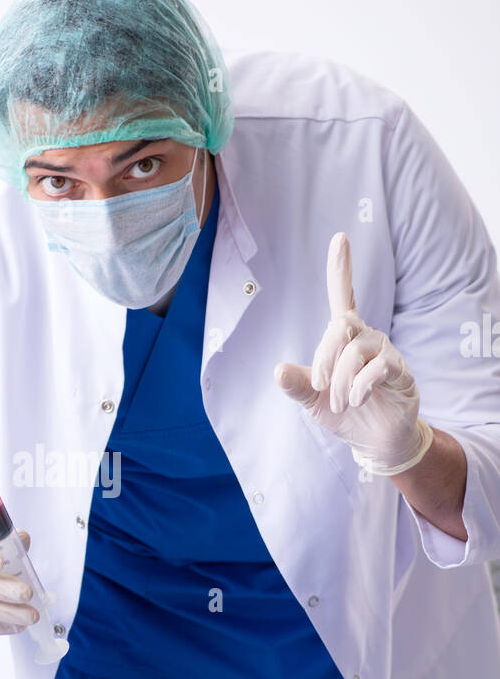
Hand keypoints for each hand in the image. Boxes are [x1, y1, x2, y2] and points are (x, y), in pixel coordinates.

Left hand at [274, 232, 432, 474]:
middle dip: (325, 357)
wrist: (375, 442)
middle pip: (340, 327)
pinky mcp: (401, 371)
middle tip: (319, 387)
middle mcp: (366, 338)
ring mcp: (385, 352)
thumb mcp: (313, 401)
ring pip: (356, 351)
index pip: (342, 297)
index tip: (340, 237)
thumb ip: (298, 385)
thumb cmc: (345, 413)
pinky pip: (377, 368)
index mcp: (344, 339)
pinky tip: (359, 400)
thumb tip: (277, 370)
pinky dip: (361, 387)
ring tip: (342, 403)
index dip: (341, 269)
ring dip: (341, 381)